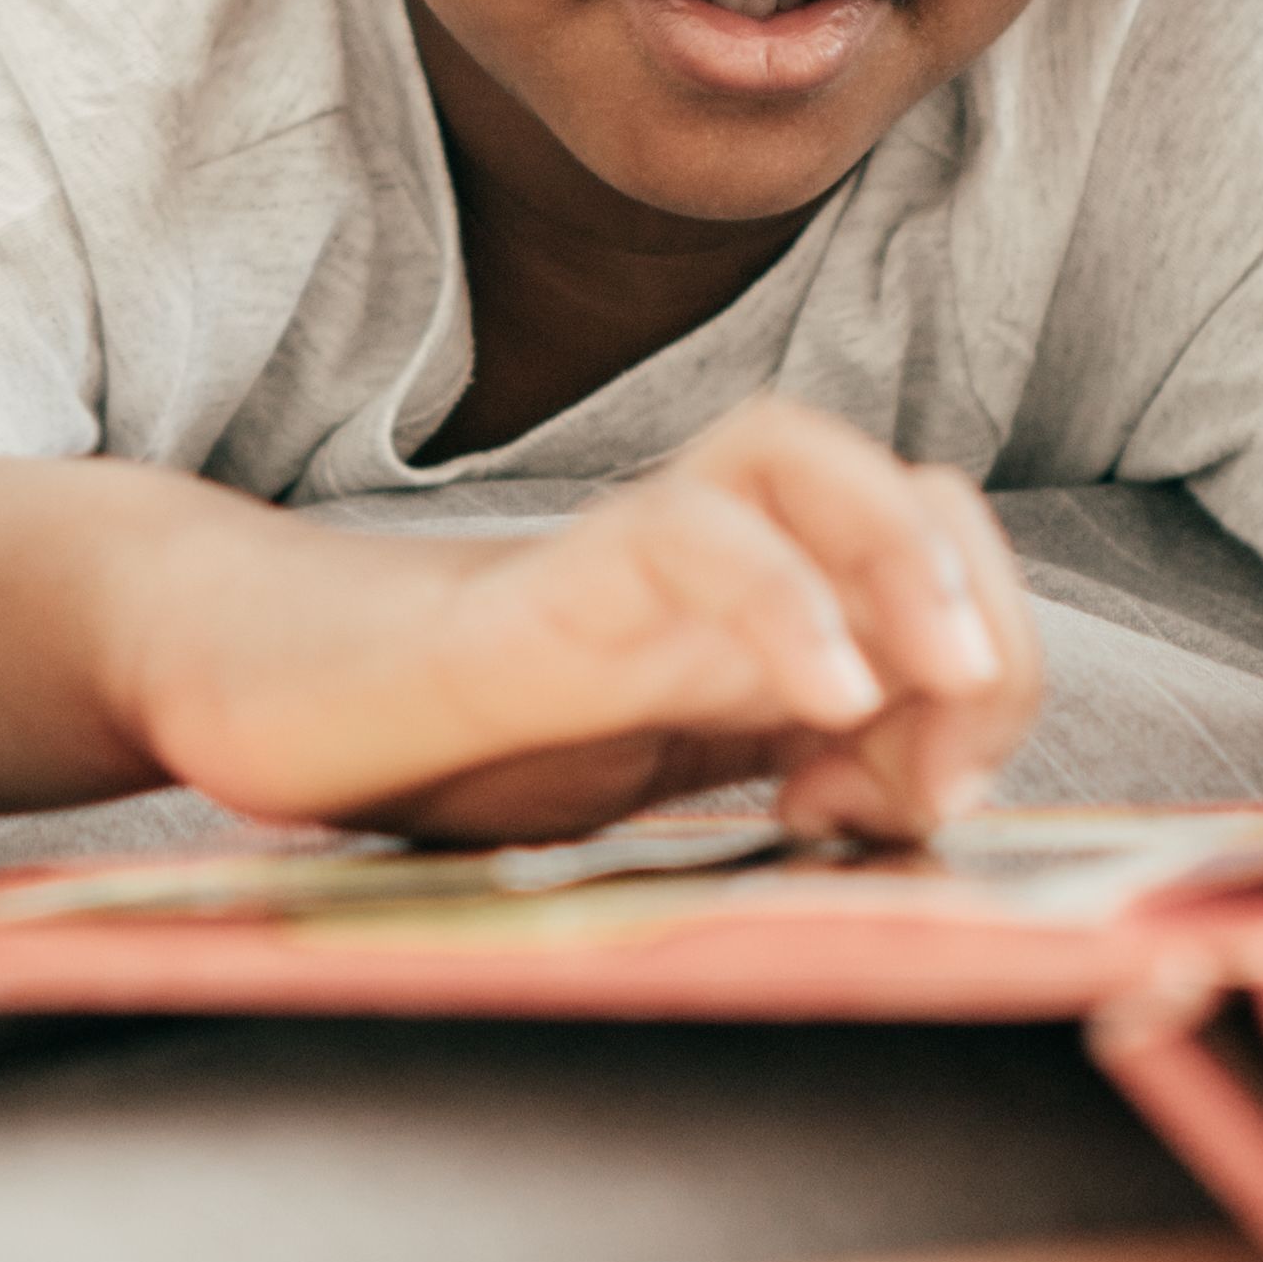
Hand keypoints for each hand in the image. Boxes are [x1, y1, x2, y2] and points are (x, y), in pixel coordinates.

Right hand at [111, 397, 1045, 846]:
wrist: (269, 700)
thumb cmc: (470, 740)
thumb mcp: (679, 773)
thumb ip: (794, 774)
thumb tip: (923, 795)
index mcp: (756, 596)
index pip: (941, 557)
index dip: (992, 664)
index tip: (932, 802)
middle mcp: (706, 550)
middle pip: (908, 488)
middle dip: (983, 612)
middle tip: (947, 761)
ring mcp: (617, 557)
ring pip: (797, 459)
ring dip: (902, 559)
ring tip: (933, 682)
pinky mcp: (534, 596)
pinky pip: (674, 539)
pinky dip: (778, 602)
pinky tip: (822, 699)